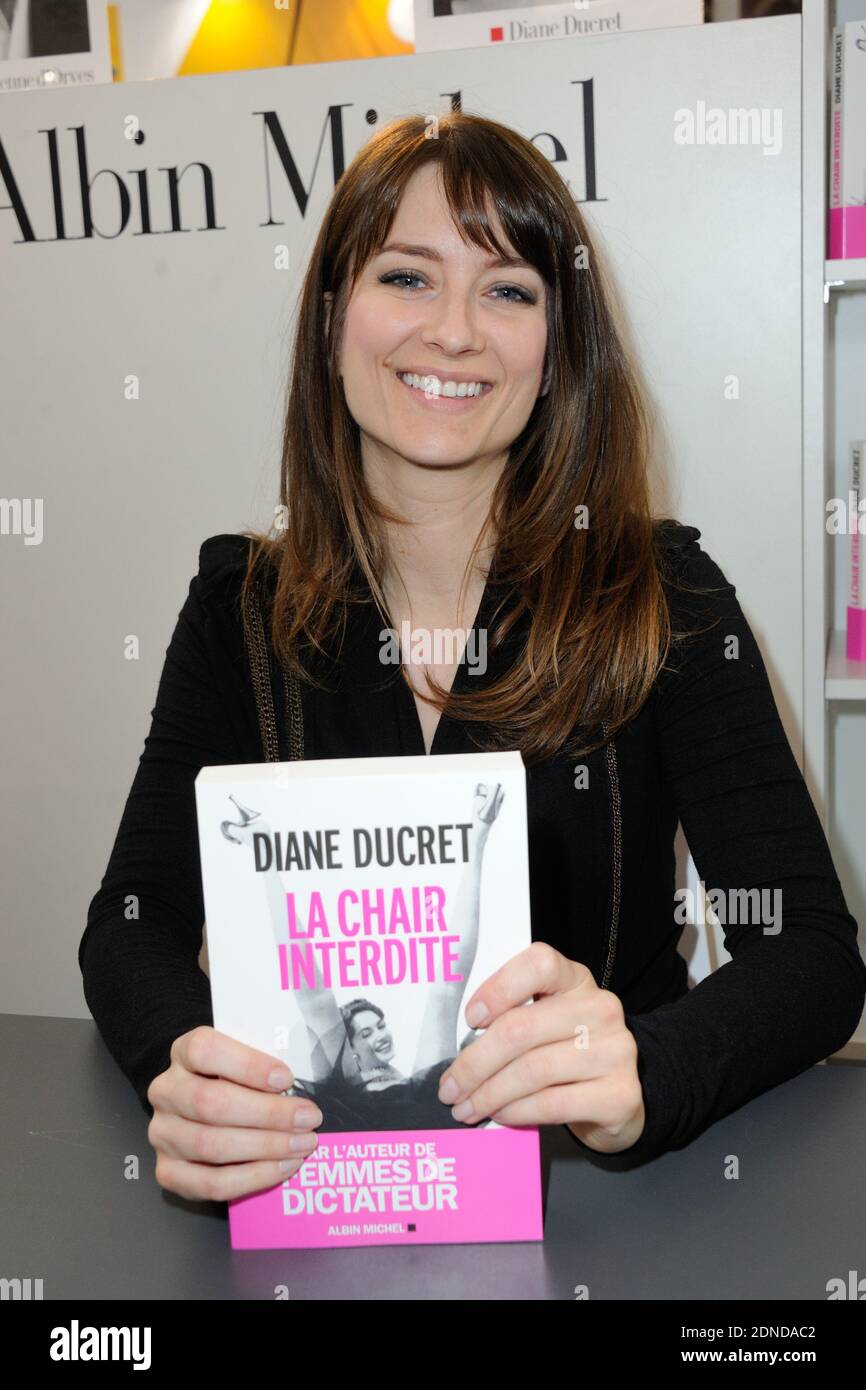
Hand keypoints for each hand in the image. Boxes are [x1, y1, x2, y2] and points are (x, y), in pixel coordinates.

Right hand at [146, 1026, 322, 1200]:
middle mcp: (166, 1091)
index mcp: (183, 1052)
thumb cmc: (234, 1080)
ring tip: (302, 1145)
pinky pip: (210, 1182)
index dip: (247, 1065)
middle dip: (268, 1114)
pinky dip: (252, 1177)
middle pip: (211, 1103)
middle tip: (308, 1118)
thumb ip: (263, 1069)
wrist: (199, 1108)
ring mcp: (162, 1133)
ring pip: (211, 1145)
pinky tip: (283, 1167)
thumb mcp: (245, 1060)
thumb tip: (300, 1093)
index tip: (286, 1078)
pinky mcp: (168, 1172)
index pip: (205, 1050)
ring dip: (265, 1147)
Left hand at [437, 942, 645, 1154]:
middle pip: (522, 1028)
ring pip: (532, 1071)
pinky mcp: (620, 1095)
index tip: (470, 1019)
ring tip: (467, 1107)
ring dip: (489, 1094)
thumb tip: (460, 1049)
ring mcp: (616, 1051)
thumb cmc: (567, 1053)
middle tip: (450, 1088)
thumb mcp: (546, 1023)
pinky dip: (516, 1112)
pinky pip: (552, 1104)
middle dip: (475, 1063)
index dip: (498, 988)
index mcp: (576, 980)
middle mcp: (600, 1008)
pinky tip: (500, 1115)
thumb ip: (513, 1020)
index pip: (539, 964)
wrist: (616, 1098)